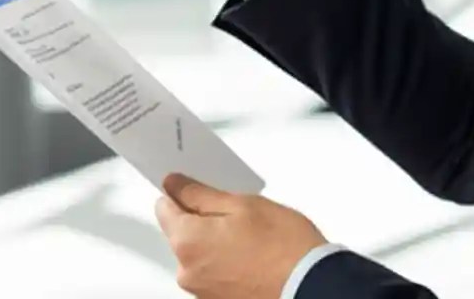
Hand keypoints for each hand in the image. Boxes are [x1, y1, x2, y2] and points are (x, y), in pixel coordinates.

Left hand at [155, 173, 327, 298]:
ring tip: (253, 239)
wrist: (309, 286)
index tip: (199, 188)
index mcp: (187, 241)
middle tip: (239, 214)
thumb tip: (175, 185)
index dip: (182, 193)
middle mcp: (187, 270)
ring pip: (199, 253)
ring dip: (217, 242)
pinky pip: (213, 272)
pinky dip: (227, 263)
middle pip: (182, 233)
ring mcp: (201, 290)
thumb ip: (202, 194)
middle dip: (204, 220)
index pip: (164, 207)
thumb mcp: (243, 204)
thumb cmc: (283, 246)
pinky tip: (253, 257)